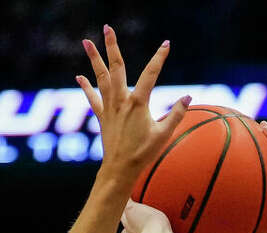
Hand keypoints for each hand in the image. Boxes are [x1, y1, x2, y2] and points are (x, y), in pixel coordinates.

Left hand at [78, 26, 189, 179]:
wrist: (120, 169)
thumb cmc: (143, 154)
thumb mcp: (164, 135)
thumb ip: (176, 114)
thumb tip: (188, 97)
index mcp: (138, 103)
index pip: (151, 74)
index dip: (159, 58)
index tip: (166, 44)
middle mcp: (121, 101)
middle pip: (116, 67)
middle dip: (112, 46)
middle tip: (107, 28)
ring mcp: (109, 108)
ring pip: (101, 78)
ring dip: (94, 59)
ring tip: (86, 41)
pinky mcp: (103, 117)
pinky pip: (93, 98)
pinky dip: (86, 86)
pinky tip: (79, 76)